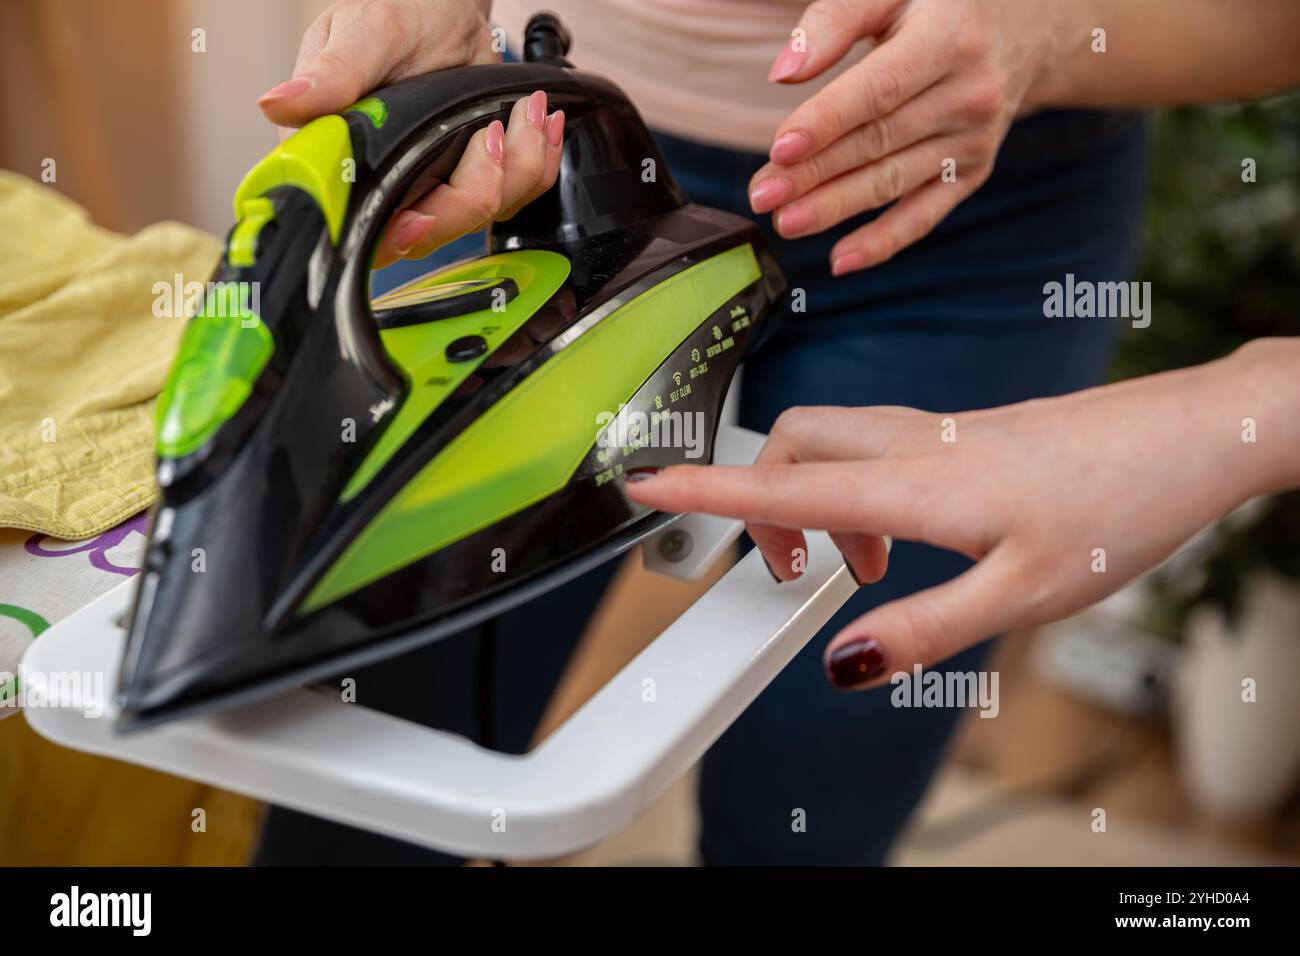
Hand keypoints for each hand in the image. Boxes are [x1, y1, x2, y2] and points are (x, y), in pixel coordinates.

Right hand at [258, 0, 564, 267]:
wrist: (443, 1)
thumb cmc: (396, 8)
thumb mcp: (364, 33)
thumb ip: (332, 75)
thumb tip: (277, 105)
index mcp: (335, 153)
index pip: (352, 224)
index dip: (388, 235)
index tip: (417, 220)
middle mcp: (379, 179)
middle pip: (422, 235)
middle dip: (470, 192)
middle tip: (488, 133)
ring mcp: (427, 185)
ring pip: (475, 219)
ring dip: (515, 168)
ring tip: (525, 112)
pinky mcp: (467, 179)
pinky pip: (510, 198)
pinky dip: (534, 163)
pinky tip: (538, 126)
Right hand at [625, 340, 1299, 688]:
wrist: (1190, 437)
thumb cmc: (1120, 506)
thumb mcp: (1024, 594)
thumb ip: (924, 629)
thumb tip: (843, 661)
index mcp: (918, 484)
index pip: (784, 483)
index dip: (705, 487)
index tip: (644, 482)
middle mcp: (916, 445)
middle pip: (791, 442)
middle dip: (758, 494)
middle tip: (783, 564)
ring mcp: (938, 431)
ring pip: (832, 441)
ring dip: (813, 495)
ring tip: (852, 567)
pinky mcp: (961, 433)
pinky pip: (876, 448)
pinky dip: (857, 489)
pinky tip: (902, 537)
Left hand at [751, 0, 1063, 274]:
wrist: (1026, 26)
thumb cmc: (940, 2)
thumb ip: (836, 19)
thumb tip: (784, 72)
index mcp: (949, 38)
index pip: (879, 90)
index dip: (827, 122)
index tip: (780, 149)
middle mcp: (969, 93)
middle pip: (877, 142)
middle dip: (814, 174)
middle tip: (763, 195)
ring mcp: (973, 139)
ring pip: (891, 181)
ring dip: (834, 208)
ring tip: (785, 222)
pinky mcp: (972, 172)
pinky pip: (924, 214)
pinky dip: (882, 241)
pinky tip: (841, 260)